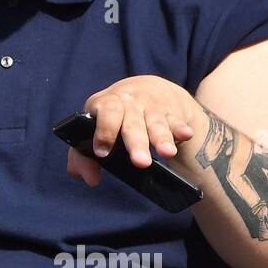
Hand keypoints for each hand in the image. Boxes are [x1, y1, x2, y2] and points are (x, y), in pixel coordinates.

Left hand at [66, 75, 205, 186]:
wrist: (149, 88)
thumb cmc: (114, 117)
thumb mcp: (94, 129)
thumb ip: (82, 157)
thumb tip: (89, 180)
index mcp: (105, 104)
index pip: (104, 113)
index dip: (104, 131)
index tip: (103, 152)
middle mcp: (129, 102)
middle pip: (132, 123)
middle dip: (136, 142)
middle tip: (140, 163)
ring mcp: (151, 106)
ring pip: (156, 123)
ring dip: (162, 138)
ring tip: (167, 153)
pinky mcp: (171, 112)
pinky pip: (176, 120)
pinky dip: (181, 128)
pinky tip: (186, 135)